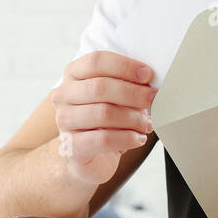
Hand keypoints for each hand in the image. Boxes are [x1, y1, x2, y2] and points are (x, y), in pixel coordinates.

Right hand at [51, 51, 155, 185]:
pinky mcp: (71, 147)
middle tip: (153, 99)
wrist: (91, 155)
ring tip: (147, 124)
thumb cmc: (107, 119)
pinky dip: (127, 138)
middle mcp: (64, 95)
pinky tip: (138, 138)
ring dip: (133, 118)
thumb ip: (128, 83)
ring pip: (103, 113)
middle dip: (133, 93)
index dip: (124, 66)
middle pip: (99, 87)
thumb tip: (151, 81)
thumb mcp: (116, 95)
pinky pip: (103, 139)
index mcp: (74, 74)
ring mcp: (64, 121)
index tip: (147, 75)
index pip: (96, 62)